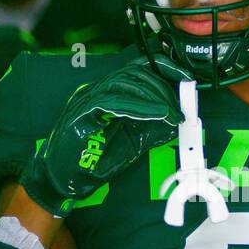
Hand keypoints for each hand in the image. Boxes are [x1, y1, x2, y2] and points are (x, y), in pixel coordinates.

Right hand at [20, 57, 183, 216]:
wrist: (64, 180)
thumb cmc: (93, 161)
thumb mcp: (132, 142)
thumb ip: (151, 129)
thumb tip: (175, 119)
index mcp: (107, 94)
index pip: (136, 70)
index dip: (162, 69)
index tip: (184, 76)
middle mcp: (96, 91)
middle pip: (133, 72)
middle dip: (162, 83)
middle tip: (180, 102)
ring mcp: (87, 98)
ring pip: (125, 82)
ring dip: (154, 95)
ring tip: (171, 111)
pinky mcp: (83, 111)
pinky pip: (114, 101)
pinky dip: (140, 107)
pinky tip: (157, 114)